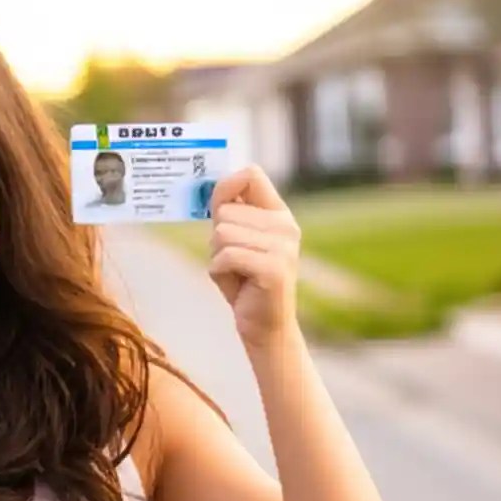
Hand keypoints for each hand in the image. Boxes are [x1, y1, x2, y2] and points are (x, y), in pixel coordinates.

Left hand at [207, 165, 301, 350]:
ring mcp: (283, 247)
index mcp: (279, 213)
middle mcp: (286, 226)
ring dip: (217, 256)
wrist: (265, 326)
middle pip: (225, 209)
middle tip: (234, 260)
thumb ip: (228, 211)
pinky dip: (218, 271)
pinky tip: (237, 284)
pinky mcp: (273, 269)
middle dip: (216, 238)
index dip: (225, 187)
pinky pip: (224, 257)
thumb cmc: (244, 280)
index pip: (251, 174)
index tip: (218, 209)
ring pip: (221, 233)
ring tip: (237, 272)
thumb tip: (214, 182)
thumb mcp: (235, 239)